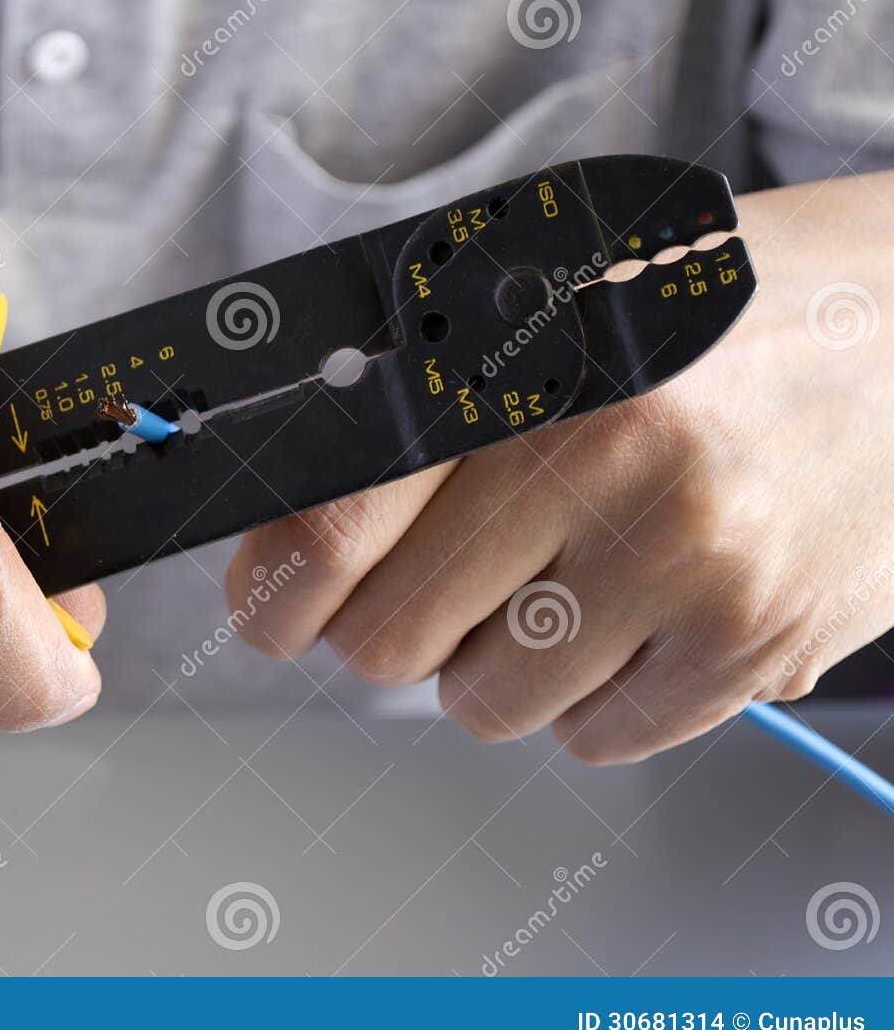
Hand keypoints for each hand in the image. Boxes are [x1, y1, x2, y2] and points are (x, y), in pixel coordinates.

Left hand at [229, 171, 893, 762]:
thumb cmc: (726, 305)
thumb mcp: (561, 290)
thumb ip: (423, 395)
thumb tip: (290, 526)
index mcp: (535, 360)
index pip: (340, 523)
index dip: (275, 587)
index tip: (269, 606)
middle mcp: (612, 464)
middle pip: (392, 641)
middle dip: (389, 625)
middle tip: (434, 580)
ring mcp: (694, 565)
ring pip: (485, 705)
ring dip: (492, 662)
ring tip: (558, 577)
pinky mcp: (760, 645)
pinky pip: (597, 739)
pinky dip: (588, 698)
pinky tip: (630, 614)